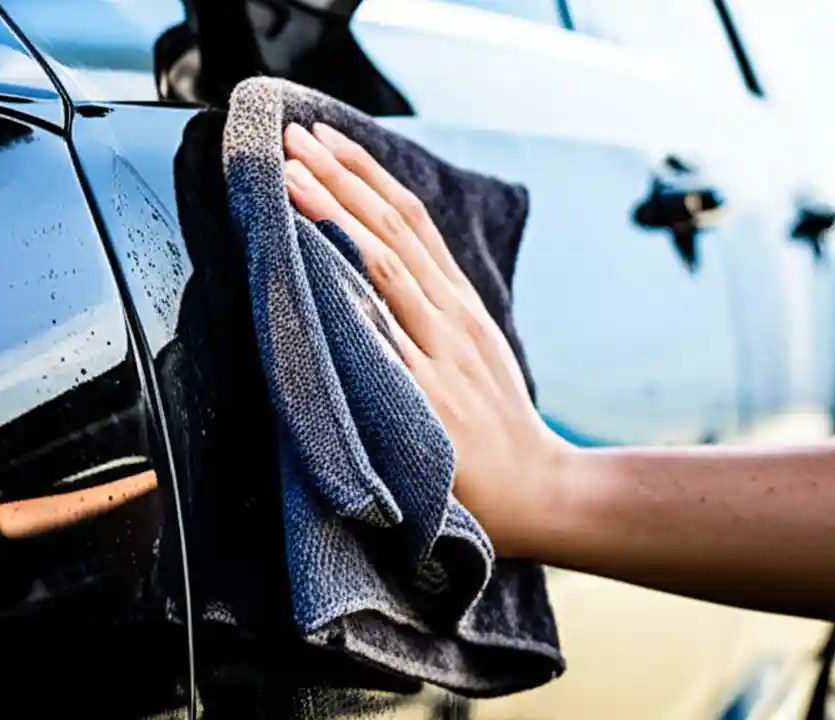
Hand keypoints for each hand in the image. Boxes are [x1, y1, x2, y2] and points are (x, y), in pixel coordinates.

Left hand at [281, 122, 572, 555]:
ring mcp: (441, 353)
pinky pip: (382, 334)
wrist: (543, 493)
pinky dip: (349, 292)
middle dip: (340, 176)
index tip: (324, 137)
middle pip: (393, 227)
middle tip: (293, 136)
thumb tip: (371, 275)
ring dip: (335, 215)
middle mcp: (452, 316)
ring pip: (384, 265)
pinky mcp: (428, 396)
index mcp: (459, 304)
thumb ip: (430, 315)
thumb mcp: (469, 356)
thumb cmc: (493, 429)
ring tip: (291, 176)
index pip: (411, 219)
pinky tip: (314, 262)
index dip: (365, 173)